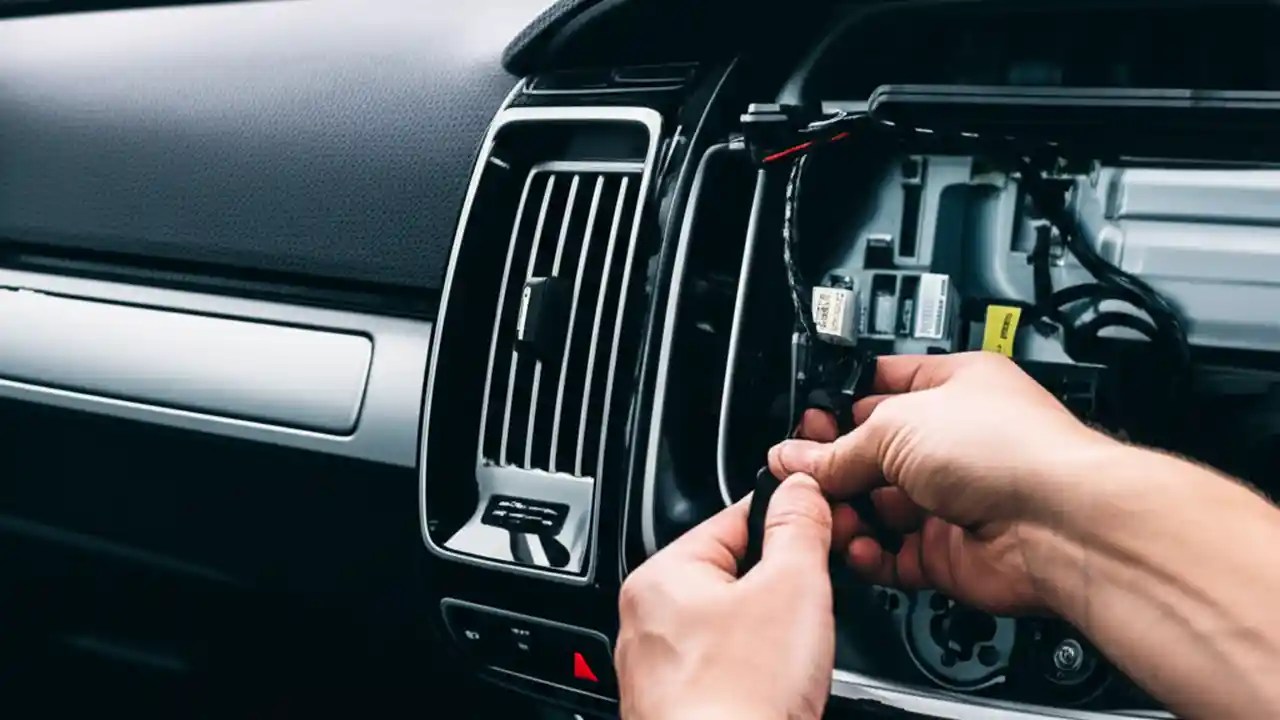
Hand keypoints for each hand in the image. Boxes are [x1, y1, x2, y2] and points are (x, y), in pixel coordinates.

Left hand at [616, 475, 834, 719]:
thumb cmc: (741, 699)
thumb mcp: (792, 588)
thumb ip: (800, 528)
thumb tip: (802, 488)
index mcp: (661, 578)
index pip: (733, 518)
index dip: (787, 520)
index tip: (823, 526)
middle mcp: (647, 622)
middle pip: (733, 574)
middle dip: (780, 587)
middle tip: (810, 607)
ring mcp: (659, 672)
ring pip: (730, 626)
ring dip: (769, 634)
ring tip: (791, 658)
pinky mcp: (678, 710)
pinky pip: (725, 671)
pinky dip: (755, 675)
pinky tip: (775, 692)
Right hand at [769, 352, 1118, 615]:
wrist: (1060, 524)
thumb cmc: (1012, 450)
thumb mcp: (898, 426)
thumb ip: (839, 448)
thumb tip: (797, 458)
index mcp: (952, 387)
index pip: (879, 389)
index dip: (836, 407)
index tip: (801, 425)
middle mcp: (952, 442)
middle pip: (870, 454)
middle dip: (831, 466)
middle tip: (798, 473)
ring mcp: (951, 499)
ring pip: (875, 509)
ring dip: (845, 513)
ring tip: (822, 514)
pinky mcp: (947, 552)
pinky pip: (891, 556)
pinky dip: (869, 554)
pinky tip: (856, 545)